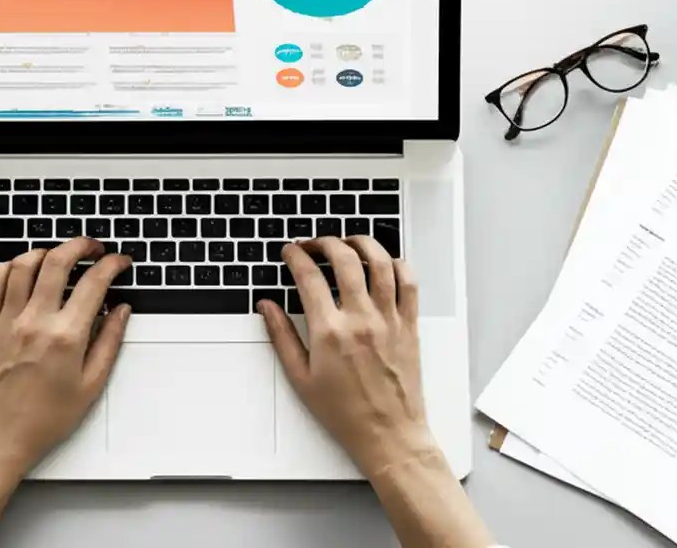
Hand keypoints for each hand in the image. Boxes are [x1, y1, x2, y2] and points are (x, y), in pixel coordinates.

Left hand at [0, 237, 132, 481]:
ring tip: (61, 255)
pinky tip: (25, 269)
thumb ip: (109, 342)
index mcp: (66, 337)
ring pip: (24, 265)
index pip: (94, 283)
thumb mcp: (91, 385)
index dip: (112, 265)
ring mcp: (10, 321)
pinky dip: (12, 268)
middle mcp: (36, 322)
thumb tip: (121, 311)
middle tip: (94, 248)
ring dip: (47, 252)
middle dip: (81, 246)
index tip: (120, 262)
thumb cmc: (46, 418)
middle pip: (57, 261)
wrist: (1, 436)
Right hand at [259, 237, 492, 546]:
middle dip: (325, 242)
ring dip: (362, 243)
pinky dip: (397, 265)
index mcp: (330, 332)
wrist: (388, 434)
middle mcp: (361, 320)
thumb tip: (267, 307)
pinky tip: (384, 263)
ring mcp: (389, 320)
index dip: (296, 256)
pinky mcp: (409, 325)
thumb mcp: (300, 378)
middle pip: (344, 260)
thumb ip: (282, 337)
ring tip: (348, 242)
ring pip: (379, 263)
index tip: (290, 252)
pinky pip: (409, 283)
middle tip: (315, 244)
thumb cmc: (345, 413)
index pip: (309, 277)